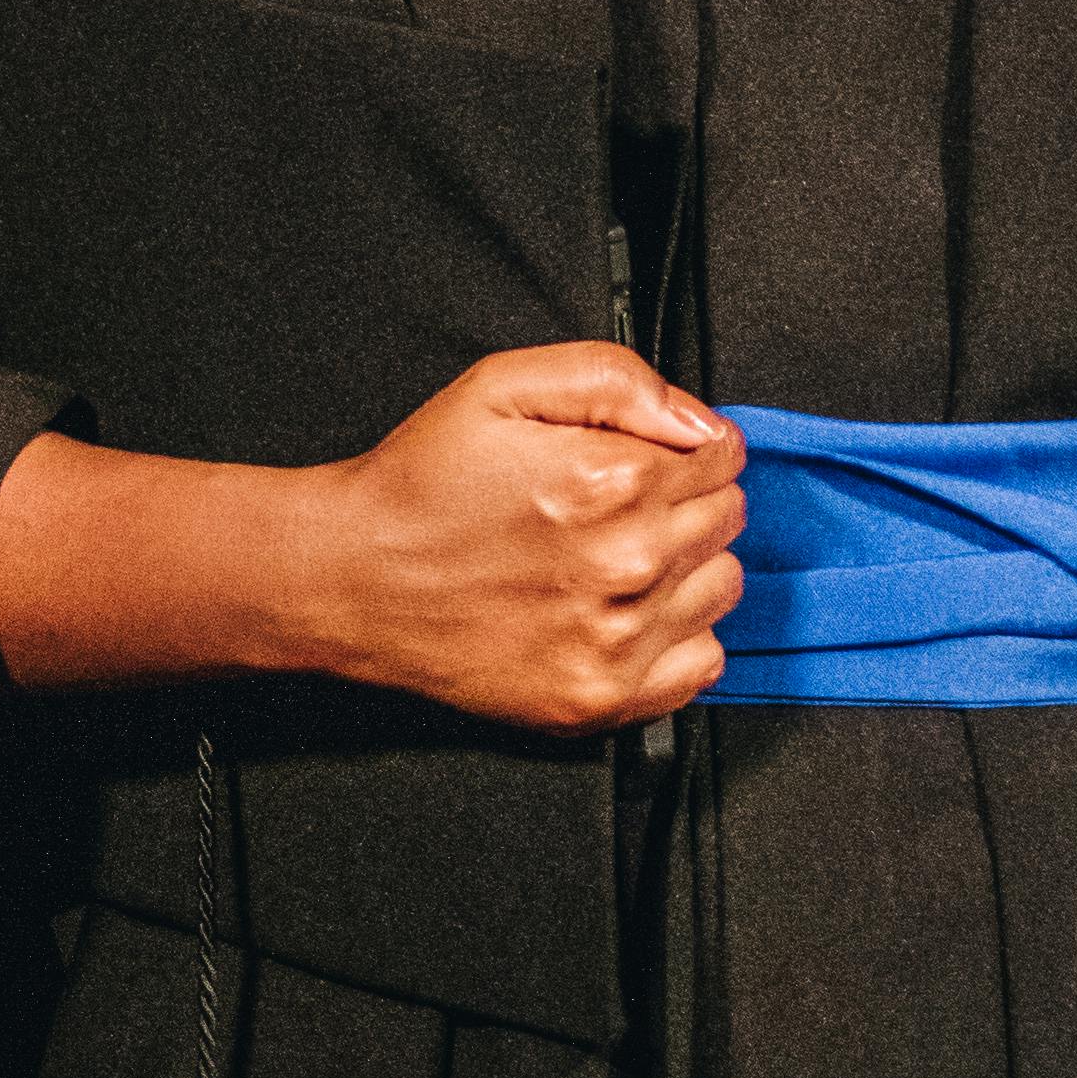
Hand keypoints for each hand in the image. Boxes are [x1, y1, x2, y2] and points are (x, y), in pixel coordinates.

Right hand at [0, 347, 743, 731]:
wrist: (349, 579)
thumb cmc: (420, 484)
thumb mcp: (502, 385)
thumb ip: (614, 379)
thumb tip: (696, 418)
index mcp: (608, 479)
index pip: (724, 454)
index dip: (687, 448)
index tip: (647, 458)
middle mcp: (623, 562)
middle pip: (727, 517)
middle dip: (686, 500)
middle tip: (615, 506)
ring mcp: (614, 638)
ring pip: (723, 587)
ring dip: (687, 567)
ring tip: (615, 559)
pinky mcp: (599, 698)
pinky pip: (702, 665)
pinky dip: (678, 638)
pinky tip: (624, 613)